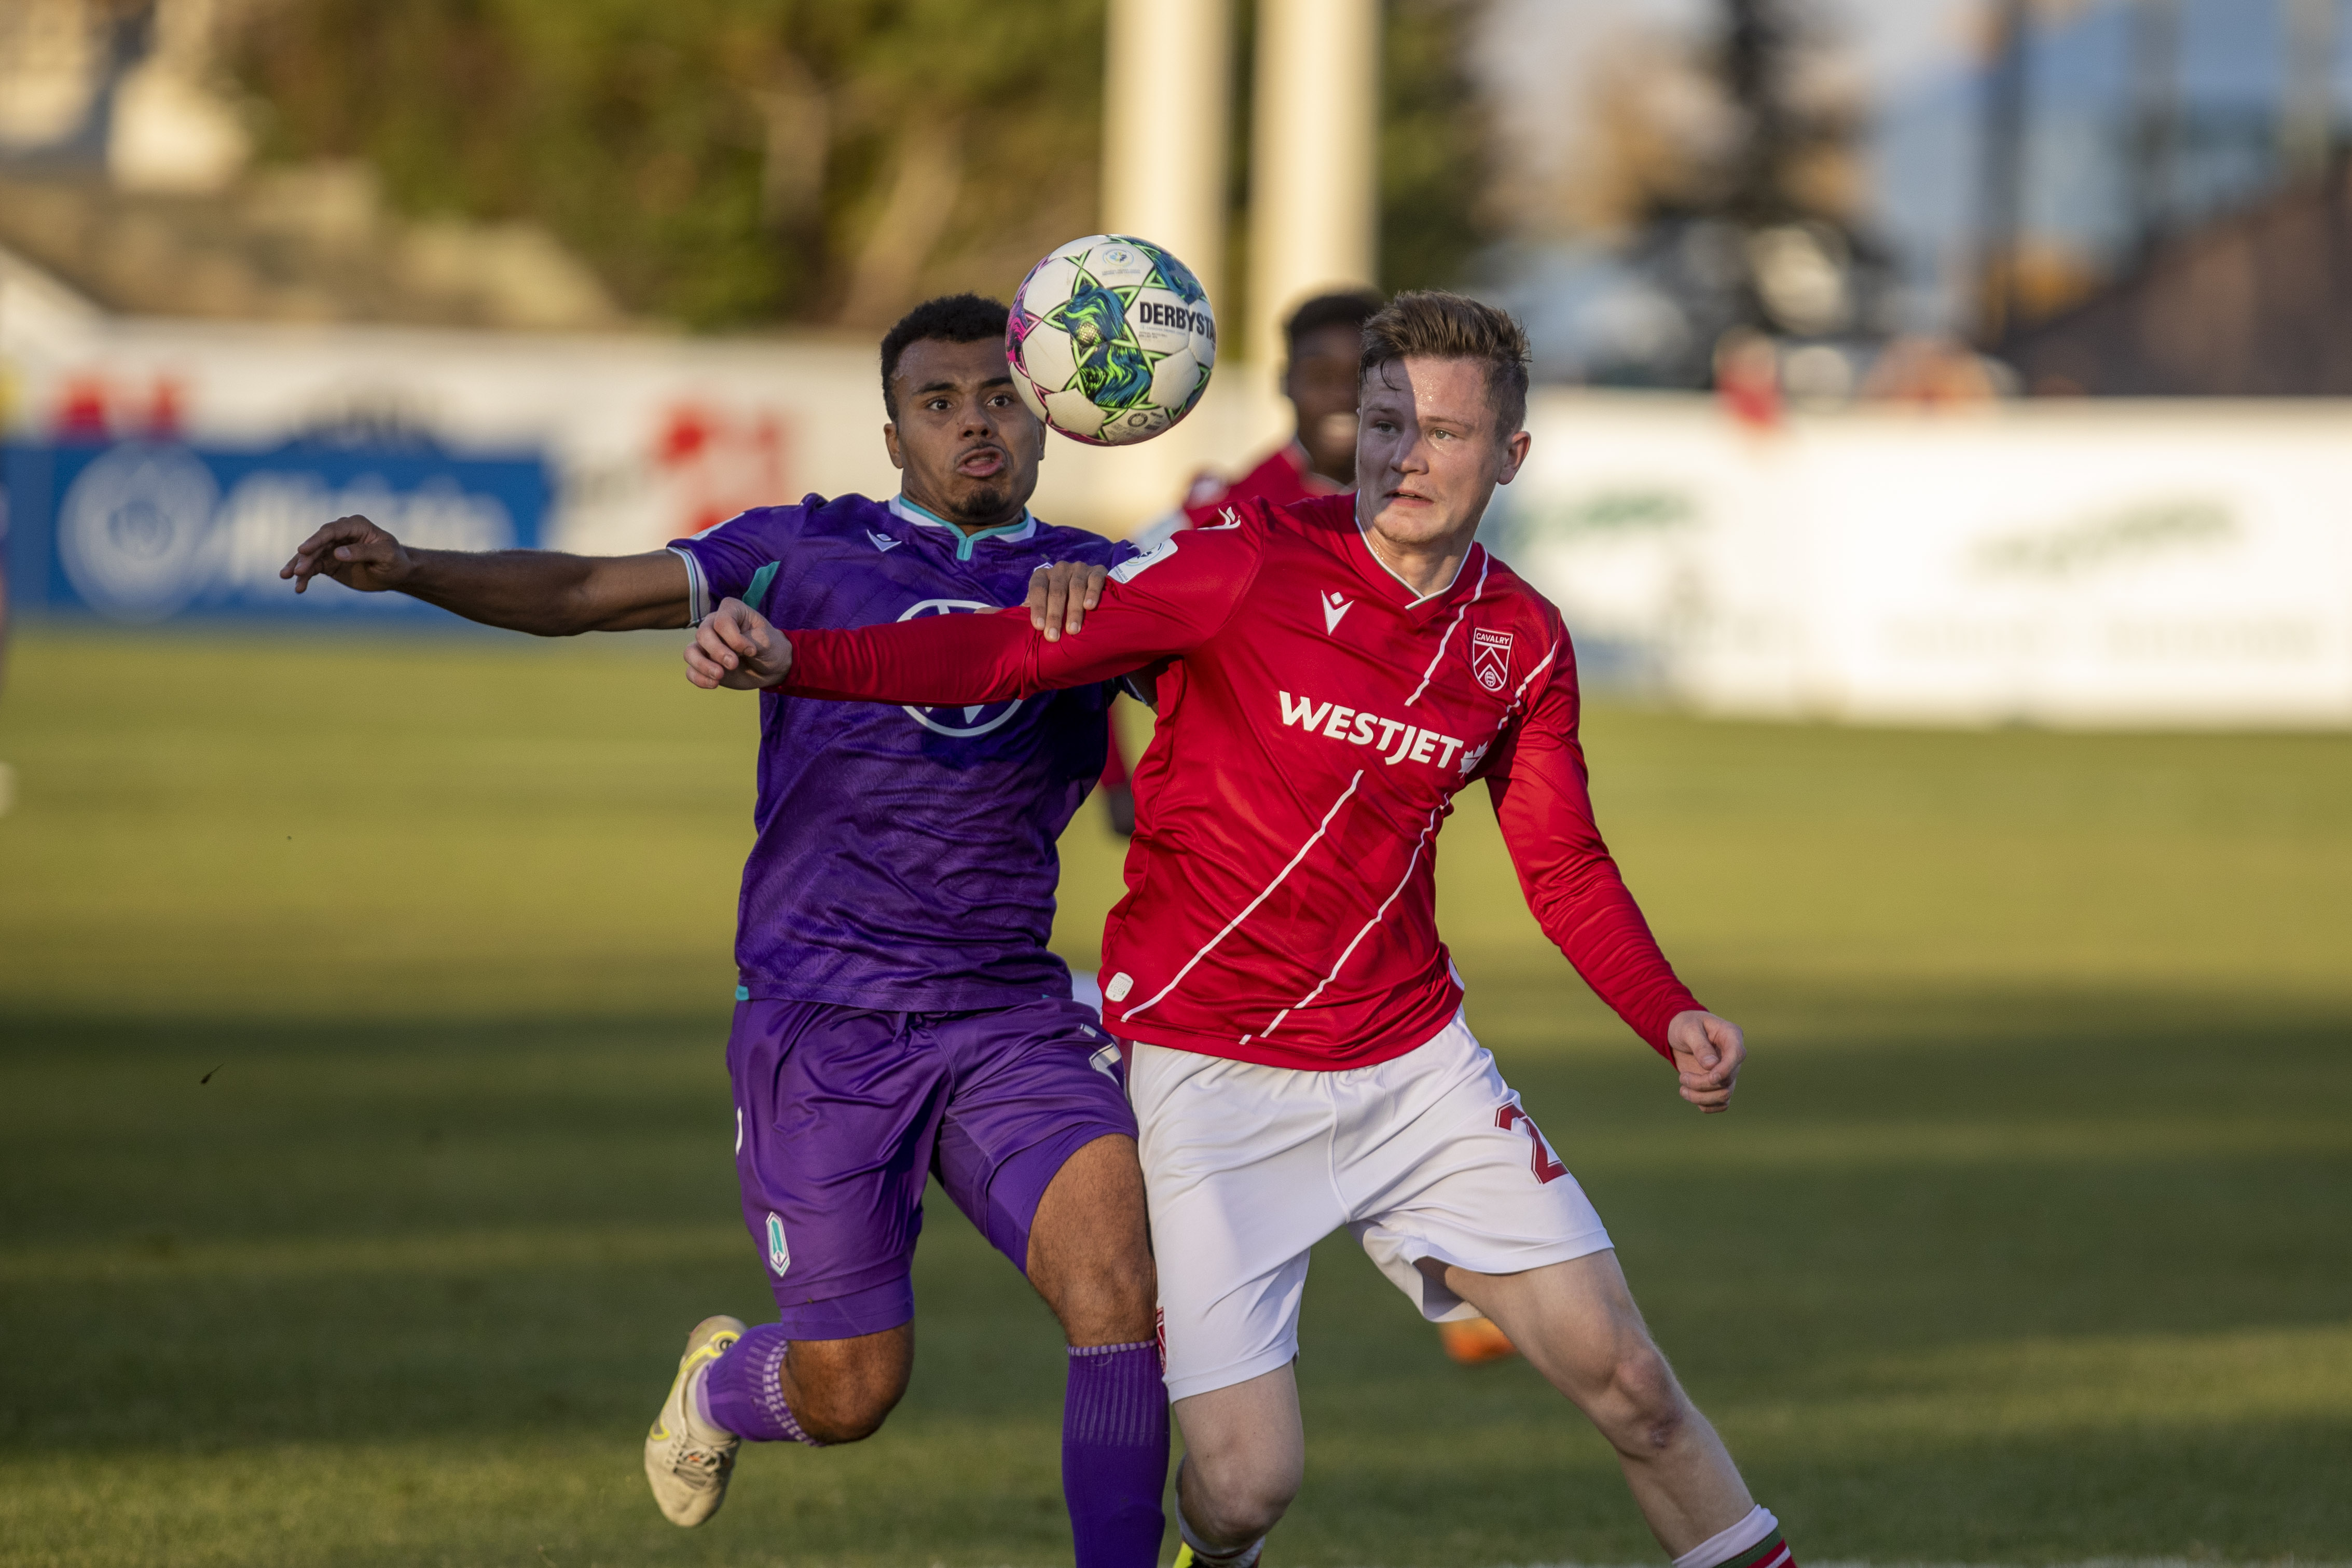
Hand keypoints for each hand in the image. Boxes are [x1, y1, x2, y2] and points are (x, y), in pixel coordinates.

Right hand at [281, 515, 412, 593]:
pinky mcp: (329, 562)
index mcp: (355, 525)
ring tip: (287, 578)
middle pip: (318, 543)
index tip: (302, 550)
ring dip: (299, 566)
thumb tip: (338, 553)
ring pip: (311, 556)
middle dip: (305, 557)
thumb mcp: (385, 556)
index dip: (316, 540)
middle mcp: (341, 533)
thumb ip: (362, 552)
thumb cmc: (395, 560)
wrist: (396, 573)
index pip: (332, 531)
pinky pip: (313, 568)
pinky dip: (305, 577)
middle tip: (296, 571)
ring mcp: (333, 547)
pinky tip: (299, 588)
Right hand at [685, 597, 793, 689]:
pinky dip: (699, 678)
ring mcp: (707, 645)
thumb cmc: (770, 647)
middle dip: (717, 652)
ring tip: (719, 676)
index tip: (751, 650)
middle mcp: (714, 624)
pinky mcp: (704, 663)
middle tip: (734, 664)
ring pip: (690, 652)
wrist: (771, 667)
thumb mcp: (767, 641)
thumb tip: (731, 652)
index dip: (733, 638)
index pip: (721, 621)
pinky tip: (714, 684)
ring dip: (702, 665)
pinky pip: (691, 670)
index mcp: (731, 610)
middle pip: (703, 634)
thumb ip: (749, 641)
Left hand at [1026, 561, 1107, 641]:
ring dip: (1074, 610)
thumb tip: (1006, 620)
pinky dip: (1092, 593)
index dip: (1038, 607)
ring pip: (1076, 587)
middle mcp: (1060, 569)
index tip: (1039, 627)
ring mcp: (1079, 568)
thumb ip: (1029, 611)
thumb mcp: (1043, 603)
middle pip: (1056, 591)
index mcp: (1043, 575)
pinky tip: (1089, 606)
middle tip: (1053, 636)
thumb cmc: (1059, 602)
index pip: (1038, 589)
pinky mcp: (1098, 571)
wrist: (1088, 587)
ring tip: (1072, 630)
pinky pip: (1095, 580)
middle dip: (1054, 615)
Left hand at [1666, 1010, 1744, 1112]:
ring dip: (1701, 1098)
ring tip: (1682, 1090)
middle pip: (1727, 1080)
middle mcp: (1733, 1056)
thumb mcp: (1688, 1029)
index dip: (1726, 1069)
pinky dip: (1705, 1105)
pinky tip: (1689, 1095)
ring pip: (1724, 1095)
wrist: (1680, 1033)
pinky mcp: (1720, 1084)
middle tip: (1682, 1077)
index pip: (1737, 1055)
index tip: (1711, 1077)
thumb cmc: (1685, 1025)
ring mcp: (1728, 1071)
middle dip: (1702, 1084)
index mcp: (1731, 1035)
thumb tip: (1712, 1066)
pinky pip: (1721, 1103)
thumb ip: (1700, 1046)